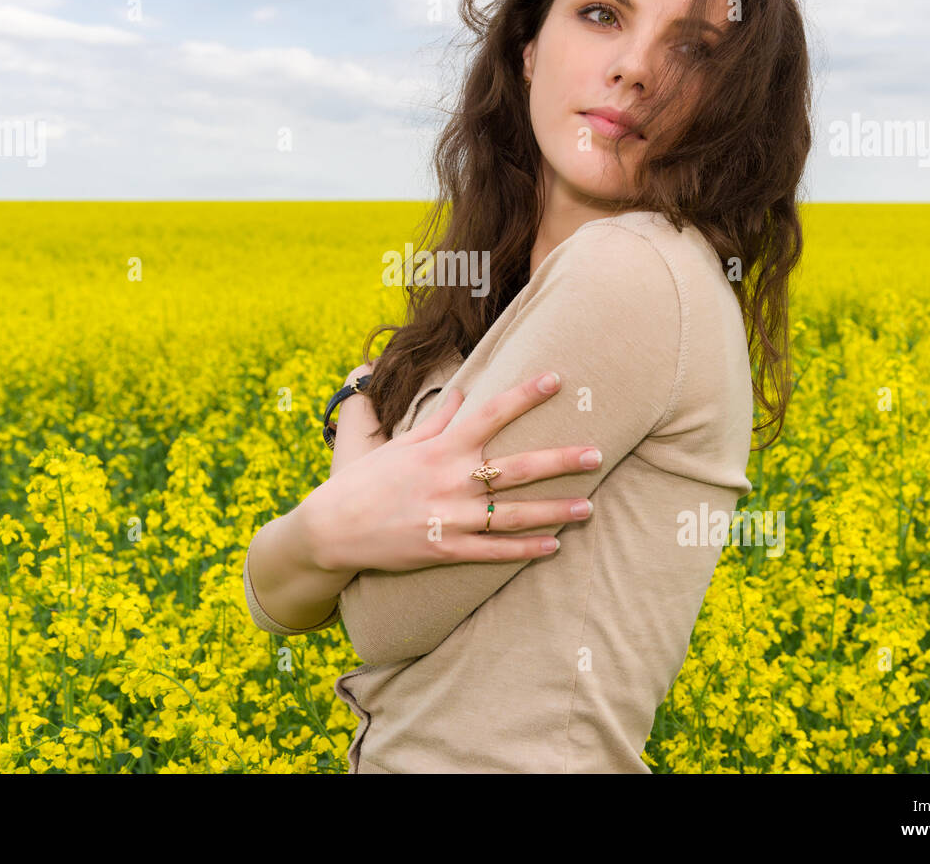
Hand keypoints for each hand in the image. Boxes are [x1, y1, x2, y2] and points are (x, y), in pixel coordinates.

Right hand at [305, 370, 598, 575]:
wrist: (333, 528)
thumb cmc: (365, 480)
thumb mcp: (400, 444)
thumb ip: (435, 421)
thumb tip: (460, 393)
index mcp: (441, 449)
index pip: (491, 413)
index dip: (525, 395)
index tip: (556, 379)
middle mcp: (452, 480)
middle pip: (518, 467)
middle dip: (560, 460)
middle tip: (596, 453)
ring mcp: (451, 518)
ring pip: (515, 513)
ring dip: (555, 510)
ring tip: (589, 508)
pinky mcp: (446, 550)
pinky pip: (494, 551)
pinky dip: (525, 549)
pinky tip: (554, 546)